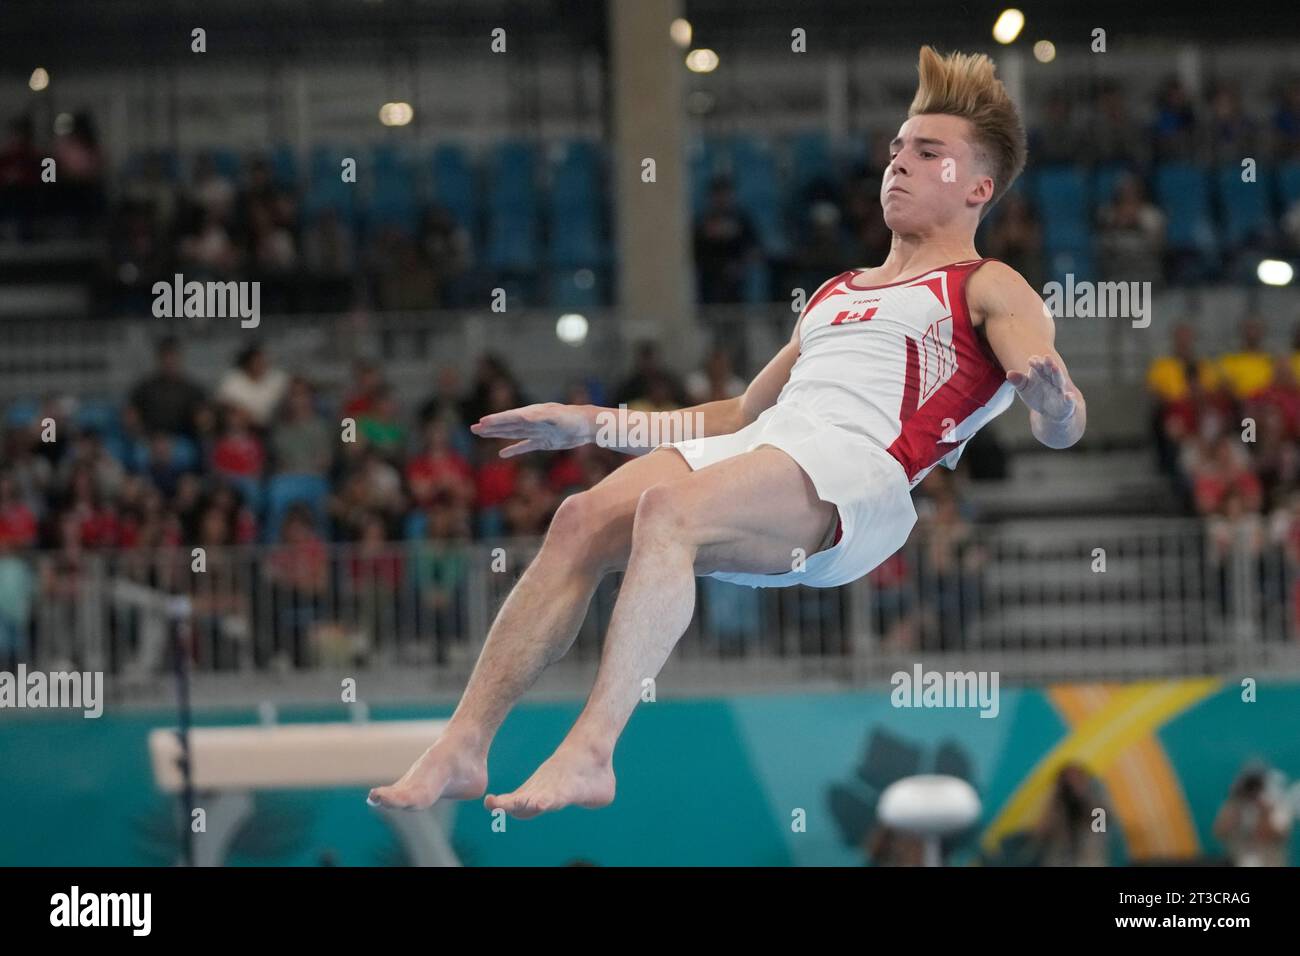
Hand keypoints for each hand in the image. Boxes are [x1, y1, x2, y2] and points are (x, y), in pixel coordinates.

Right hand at [469, 403, 591, 457]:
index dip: (496, 420)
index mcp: (533, 414)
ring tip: (482, 434)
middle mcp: (533, 421)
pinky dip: (514, 449)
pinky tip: (502, 453)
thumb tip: (522, 416)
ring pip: (513, 433)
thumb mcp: (557, 417)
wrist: (589, 425)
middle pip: (508, 425)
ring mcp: (538, 432)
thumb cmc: (574, 419)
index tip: (481, 423)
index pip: (511, 417)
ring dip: (498, 434)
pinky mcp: (545, 442)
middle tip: (473, 429)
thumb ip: (540, 417)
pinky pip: (526, 446)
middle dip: (491, 427)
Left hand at [1006, 355, 1076, 423]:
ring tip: (1055, 368)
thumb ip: (1018, 381)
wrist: (1051, 411)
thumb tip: (1009, 373)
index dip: (1036, 363)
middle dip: (1048, 364)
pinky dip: (1069, 398)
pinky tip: (1068, 396)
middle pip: (1050, 370)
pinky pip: (1068, 400)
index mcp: (1041, 374)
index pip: (1038, 366)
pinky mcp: (1067, 403)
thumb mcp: (1025, 389)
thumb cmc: (1037, 395)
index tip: (1031, 361)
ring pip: (1059, 381)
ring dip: (1057, 374)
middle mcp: (1052, 379)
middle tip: (1046, 357)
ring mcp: (1060, 390)